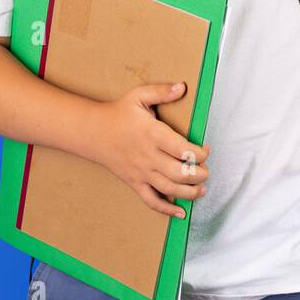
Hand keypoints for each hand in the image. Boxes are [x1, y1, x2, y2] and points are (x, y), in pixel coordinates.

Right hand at [94, 81, 210, 218]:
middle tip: (206, 171)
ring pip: (170, 189)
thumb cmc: (118, 113)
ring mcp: (141, 172)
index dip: (200, 154)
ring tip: (202, 189)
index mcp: (152, 134)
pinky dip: (167, 210)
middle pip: (180, 173)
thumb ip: (161, 91)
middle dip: (199, 175)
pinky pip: (152, 201)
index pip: (183, 150)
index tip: (206, 150)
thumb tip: (182, 86)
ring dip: (190, 193)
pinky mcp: (135, 182)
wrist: (92, 132)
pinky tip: (181, 212)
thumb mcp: (139, 96)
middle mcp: (148, 156)